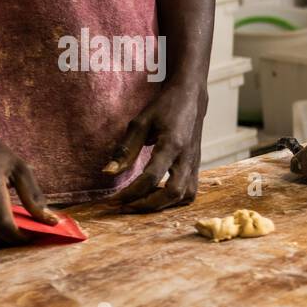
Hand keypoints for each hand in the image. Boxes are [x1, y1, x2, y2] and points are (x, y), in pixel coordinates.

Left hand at [104, 82, 206, 211]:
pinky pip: (190, 192)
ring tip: (141, 203)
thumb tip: (109, 172)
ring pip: (184, 196)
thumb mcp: (139, 123)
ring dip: (162, 205)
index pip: (152, 176)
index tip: (113, 200)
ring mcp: (195, 163)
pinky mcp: (197, 167)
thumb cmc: (164, 108)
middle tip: (126, 207)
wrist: (191, 99)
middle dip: (147, 205)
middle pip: (172, 193)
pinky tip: (158, 197)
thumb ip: (125, 149)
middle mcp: (186, 157)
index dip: (131, 192)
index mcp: (172, 144)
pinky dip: (174, 200)